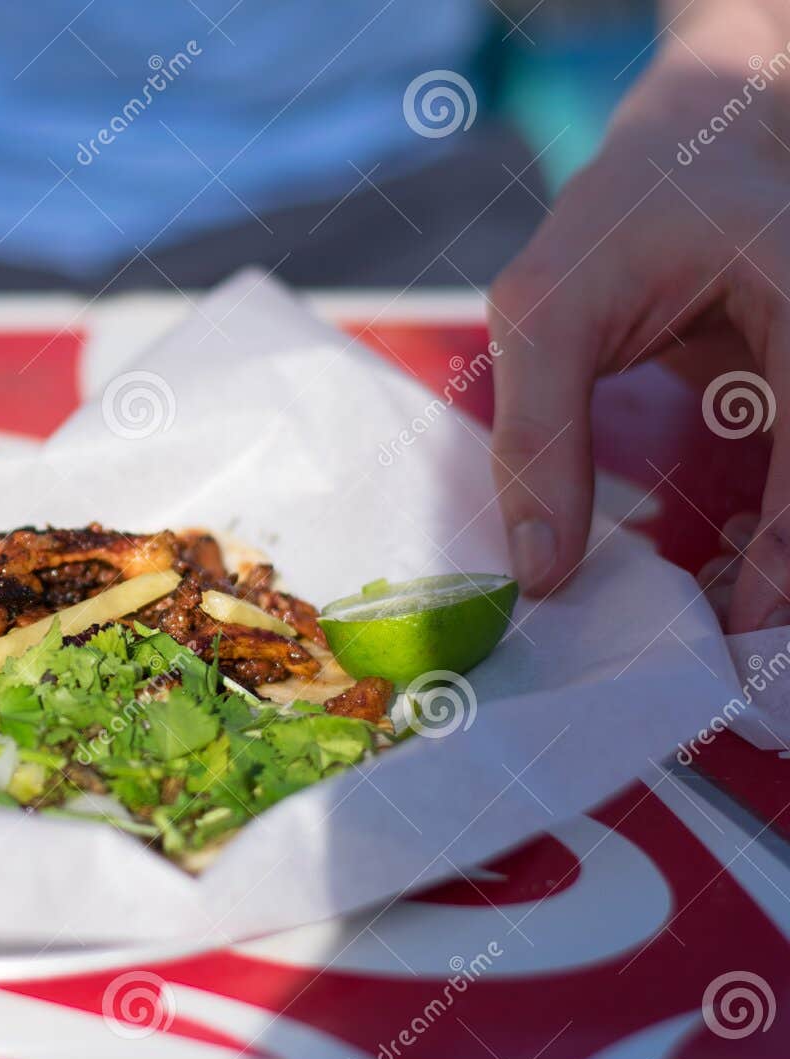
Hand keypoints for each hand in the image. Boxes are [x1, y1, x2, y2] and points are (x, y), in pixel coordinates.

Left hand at [488, 55, 789, 632]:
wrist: (692, 153)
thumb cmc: (620, 216)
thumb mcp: (547, 309)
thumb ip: (540, 434)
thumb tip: (542, 574)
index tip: (747, 628)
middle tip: (734, 658)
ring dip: (788, 568)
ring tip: (728, 634)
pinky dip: (783, 543)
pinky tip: (736, 583)